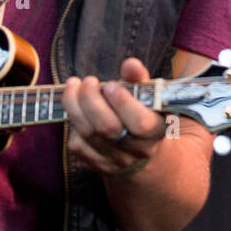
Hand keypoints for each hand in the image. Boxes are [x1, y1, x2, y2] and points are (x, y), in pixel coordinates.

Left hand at [62, 57, 165, 176]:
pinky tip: (76, 109)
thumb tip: (131, 64)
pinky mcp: (97, 165)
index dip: (122, 103)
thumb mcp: (146, 96)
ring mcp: (116, 161)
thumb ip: (138, 79)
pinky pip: (77, 145)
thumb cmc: (142, 112)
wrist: (138, 150)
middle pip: (108, 128)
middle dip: (91, 100)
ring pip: (88, 134)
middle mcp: (138, 150)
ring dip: (74, 106)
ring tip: (73, 85)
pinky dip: (73, 124)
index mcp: (157, 131)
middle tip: (88, 81)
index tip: (110, 85)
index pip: (140, 123)